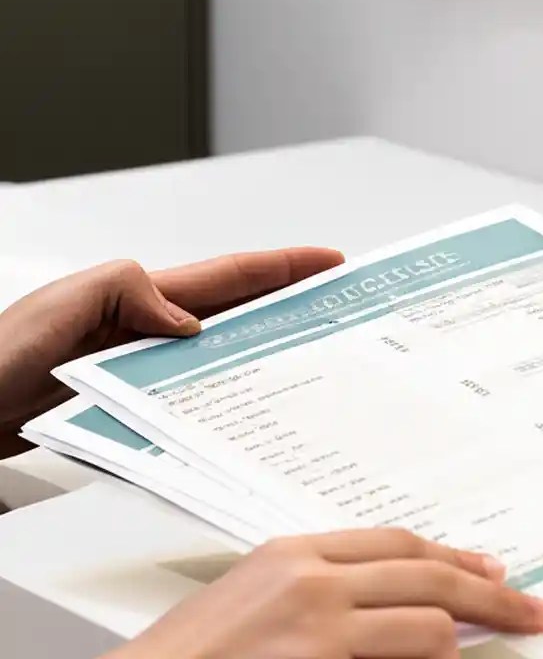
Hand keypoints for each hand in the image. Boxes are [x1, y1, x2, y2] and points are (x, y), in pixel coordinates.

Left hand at [0, 248, 343, 435]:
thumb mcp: (63, 305)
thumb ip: (127, 293)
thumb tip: (189, 322)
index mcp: (141, 296)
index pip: (230, 276)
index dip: (284, 266)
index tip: (331, 262)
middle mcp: (150, 330)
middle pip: (239, 314)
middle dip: (292, 306)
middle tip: (340, 313)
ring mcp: (144, 367)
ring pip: (223, 360)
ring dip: (267, 359)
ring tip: (314, 366)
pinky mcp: (132, 404)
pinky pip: (195, 401)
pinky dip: (227, 404)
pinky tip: (248, 419)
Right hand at [102, 528, 542, 658]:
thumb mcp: (255, 600)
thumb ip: (323, 590)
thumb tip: (393, 599)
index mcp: (293, 554)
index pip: (398, 545)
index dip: (455, 559)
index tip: (492, 570)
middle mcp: (311, 580)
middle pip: (427, 575)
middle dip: (491, 594)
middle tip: (530, 609)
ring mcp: (317, 625)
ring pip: (429, 624)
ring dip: (462, 641)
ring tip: (489, 646)